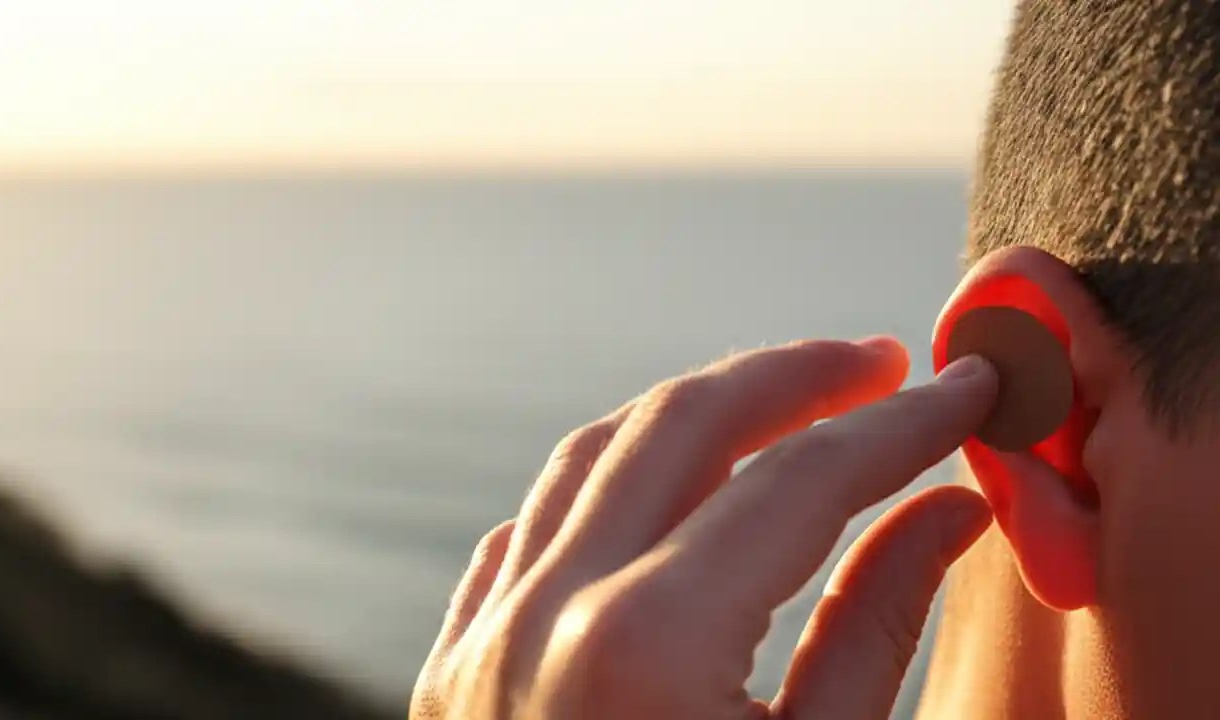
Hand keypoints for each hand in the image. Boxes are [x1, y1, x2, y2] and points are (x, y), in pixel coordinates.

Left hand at [412, 337, 996, 719]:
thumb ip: (880, 633)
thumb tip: (946, 513)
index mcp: (644, 654)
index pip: (799, 481)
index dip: (898, 425)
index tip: (959, 389)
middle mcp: (542, 621)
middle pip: (683, 426)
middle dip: (793, 378)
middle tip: (877, 364)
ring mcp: (478, 642)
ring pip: (591, 457)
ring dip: (693, 413)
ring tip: (783, 402)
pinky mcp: (449, 672)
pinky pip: (524, 532)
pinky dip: (601, 485)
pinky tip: (658, 487)